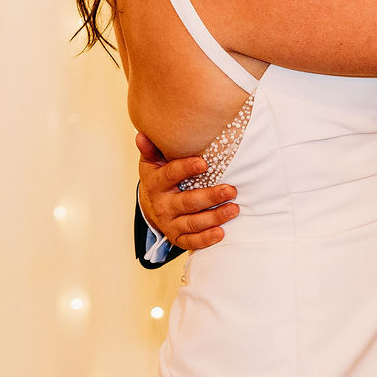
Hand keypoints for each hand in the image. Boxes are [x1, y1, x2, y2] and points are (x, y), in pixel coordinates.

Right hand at [137, 132, 237, 251]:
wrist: (150, 206)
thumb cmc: (157, 178)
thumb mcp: (151, 163)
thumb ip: (150, 149)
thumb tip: (142, 135)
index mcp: (156, 183)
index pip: (170, 175)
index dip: (186, 169)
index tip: (204, 163)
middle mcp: (162, 205)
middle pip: (187, 202)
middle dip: (210, 197)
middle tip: (230, 190)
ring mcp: (170, 223)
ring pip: (193, 223)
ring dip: (215, 217)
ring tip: (234, 209)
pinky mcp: (177, 237)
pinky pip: (192, 242)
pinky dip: (206, 239)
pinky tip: (221, 233)